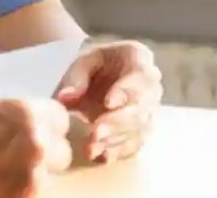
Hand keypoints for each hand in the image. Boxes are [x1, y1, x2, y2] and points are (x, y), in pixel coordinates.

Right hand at [0, 98, 71, 197]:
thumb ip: (10, 119)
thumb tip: (26, 127)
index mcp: (25, 115)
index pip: (61, 119)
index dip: (47, 128)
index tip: (36, 135)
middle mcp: (36, 147)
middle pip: (61, 153)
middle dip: (44, 157)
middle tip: (17, 162)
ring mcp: (31, 182)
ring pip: (50, 182)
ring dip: (32, 181)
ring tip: (1, 181)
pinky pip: (33, 197)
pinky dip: (19, 195)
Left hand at [55, 40, 161, 163]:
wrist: (99, 78)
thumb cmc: (94, 65)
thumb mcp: (82, 62)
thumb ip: (76, 78)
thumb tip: (65, 98)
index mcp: (139, 59)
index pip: (141, 75)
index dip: (127, 90)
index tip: (108, 103)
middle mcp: (150, 87)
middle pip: (141, 107)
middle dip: (117, 122)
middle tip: (96, 132)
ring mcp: (148, 111)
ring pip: (138, 129)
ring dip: (115, 140)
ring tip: (91, 148)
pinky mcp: (140, 131)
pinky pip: (134, 144)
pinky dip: (118, 152)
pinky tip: (102, 157)